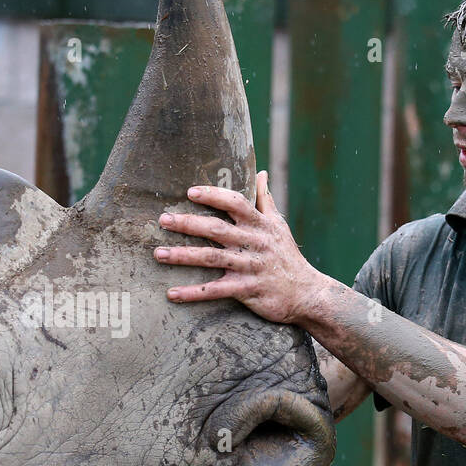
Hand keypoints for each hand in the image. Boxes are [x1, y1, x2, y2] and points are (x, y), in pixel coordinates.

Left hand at [154, 170, 320, 323]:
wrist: (307, 293)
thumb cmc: (287, 256)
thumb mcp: (279, 225)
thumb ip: (266, 199)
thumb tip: (261, 172)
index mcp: (260, 225)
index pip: (235, 203)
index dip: (213, 196)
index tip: (190, 192)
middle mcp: (254, 243)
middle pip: (217, 229)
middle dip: (188, 224)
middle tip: (163, 219)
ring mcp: (250, 267)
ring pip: (212, 259)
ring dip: (183, 256)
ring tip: (158, 254)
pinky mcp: (246, 290)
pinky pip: (216, 291)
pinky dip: (193, 293)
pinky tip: (171, 293)